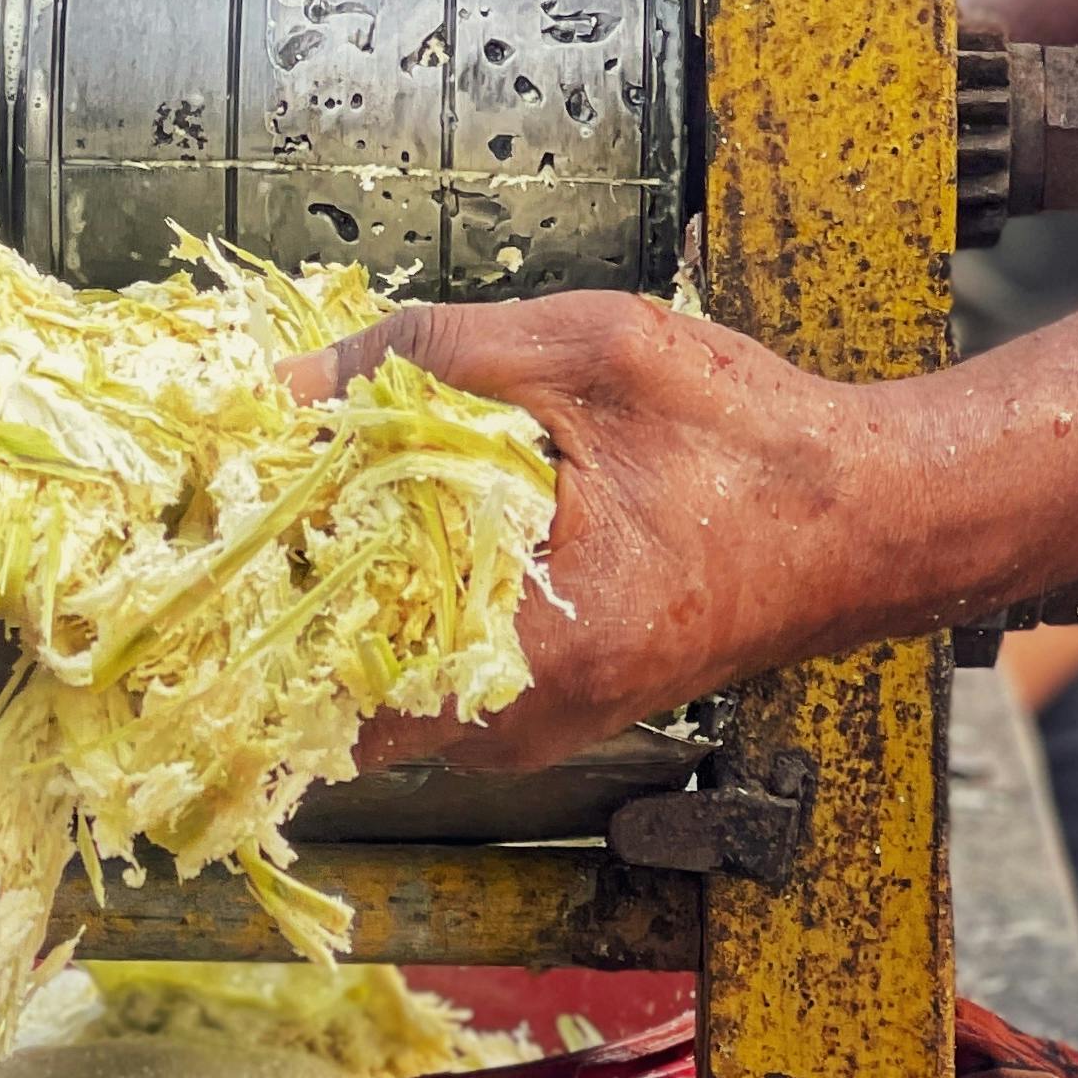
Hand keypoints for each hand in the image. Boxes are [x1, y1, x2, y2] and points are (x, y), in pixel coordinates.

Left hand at [283, 296, 890, 768]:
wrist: (877, 517)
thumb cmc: (756, 443)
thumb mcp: (589, 355)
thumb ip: (428, 356)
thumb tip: (283, 383)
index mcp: (535, 654)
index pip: (328, 673)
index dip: (248, 593)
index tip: (200, 523)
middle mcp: (525, 722)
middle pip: (338, 688)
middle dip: (277, 594)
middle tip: (228, 503)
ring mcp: (538, 722)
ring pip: (381, 681)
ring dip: (336, 595)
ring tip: (297, 502)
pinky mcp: (552, 699)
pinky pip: (435, 668)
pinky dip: (397, 602)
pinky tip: (384, 525)